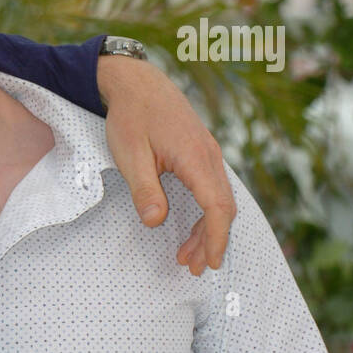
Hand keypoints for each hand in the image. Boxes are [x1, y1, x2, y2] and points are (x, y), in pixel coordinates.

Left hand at [98, 54, 235, 275]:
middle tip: (195, 269)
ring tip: (189, 256)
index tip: (211, 262)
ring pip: (218, 200)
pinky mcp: (200, 154)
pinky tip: (190, 227)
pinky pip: (211, 189)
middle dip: (212, 241)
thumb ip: (144, 188)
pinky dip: (205, 212)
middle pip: (223, 207)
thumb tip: (155, 222)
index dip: (216, 238)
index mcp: (195, 157)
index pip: (217, 206)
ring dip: (207, 229)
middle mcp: (209, 156)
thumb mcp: (130, 154)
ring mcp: (207, 154)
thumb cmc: (131, 117)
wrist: (137, 83)